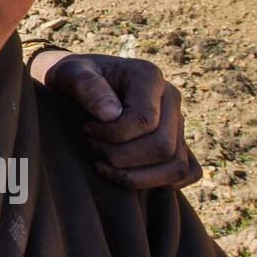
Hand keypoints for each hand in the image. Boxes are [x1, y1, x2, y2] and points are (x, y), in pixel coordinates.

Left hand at [32, 50, 201, 190]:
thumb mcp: (69, 74)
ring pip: (176, 165)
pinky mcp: (179, 142)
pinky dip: (160, 183)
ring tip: (102, 165)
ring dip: (136, 177)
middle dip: (121, 158)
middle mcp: (170, 98)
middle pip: (162, 147)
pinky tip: (125, 175)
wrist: (77, 86)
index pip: (145, 120)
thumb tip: (112, 115)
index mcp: (148, 76)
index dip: (112, 135)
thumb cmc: (72, 78)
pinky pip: (188, 172)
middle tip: (92, 148)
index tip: (85, 130)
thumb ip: (85, 86)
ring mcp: (177, 122)